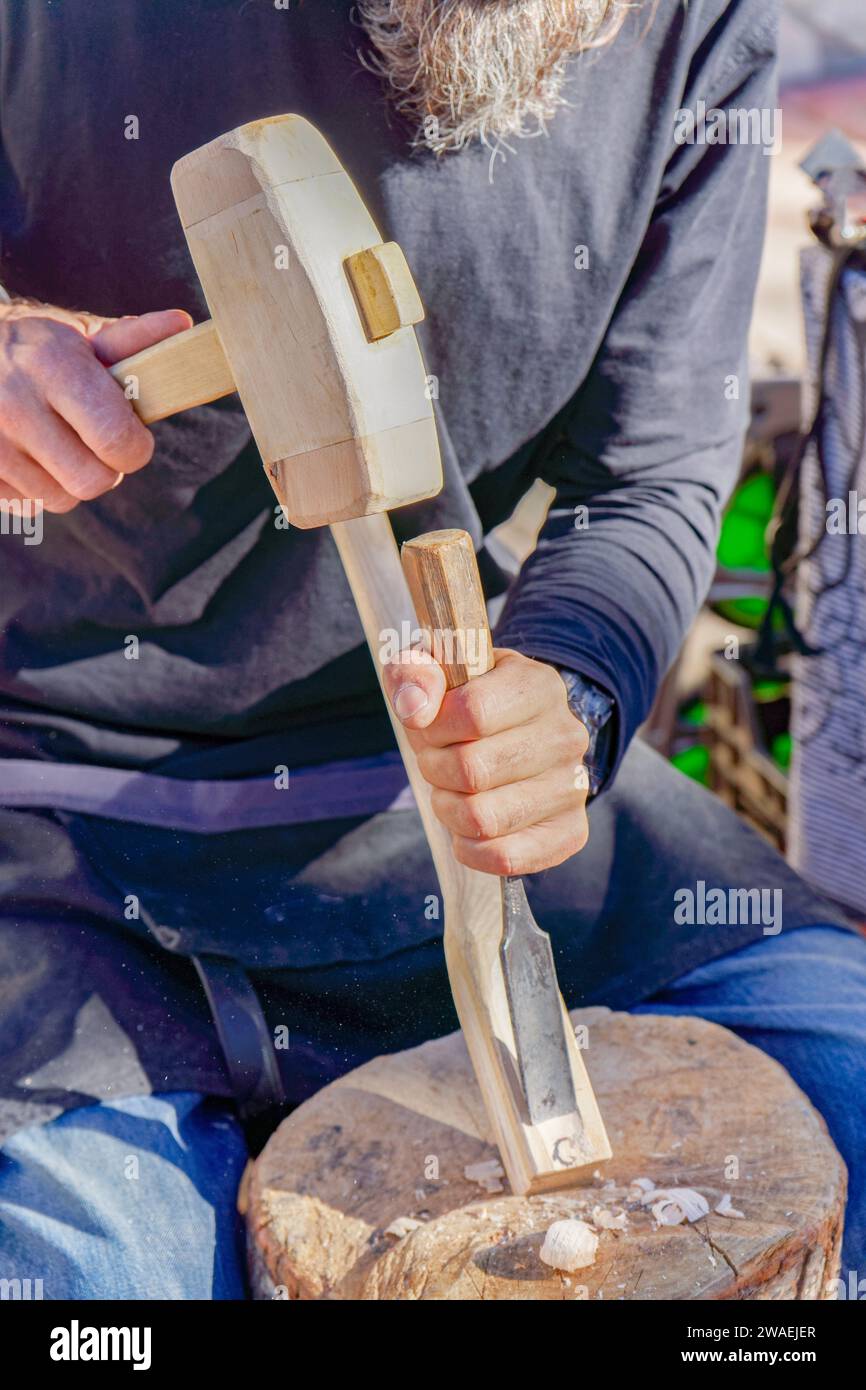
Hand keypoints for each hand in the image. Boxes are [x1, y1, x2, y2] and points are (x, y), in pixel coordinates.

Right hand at [0, 306, 191, 511]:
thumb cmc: (33, 349)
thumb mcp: (77, 336)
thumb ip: (130, 339)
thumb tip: (181, 324)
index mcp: (51, 366)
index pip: (116, 440)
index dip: (135, 447)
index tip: (131, 435)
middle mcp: (15, 406)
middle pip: (93, 481)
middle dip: (105, 467)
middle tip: (95, 443)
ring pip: (62, 499)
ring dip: (69, 480)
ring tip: (56, 444)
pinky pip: (29, 504)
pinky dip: (36, 488)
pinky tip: (28, 454)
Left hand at [383, 646, 589, 875]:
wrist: (511, 736)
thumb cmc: (465, 701)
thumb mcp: (435, 669)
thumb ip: (415, 673)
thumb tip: (415, 709)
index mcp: (539, 686)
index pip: (472, 714)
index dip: (432, 727)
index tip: (429, 726)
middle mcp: (566, 735)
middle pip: (473, 770)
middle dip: (435, 769)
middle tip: (437, 762)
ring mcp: (573, 786)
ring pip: (484, 818)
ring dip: (449, 809)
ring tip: (453, 792)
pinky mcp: (570, 832)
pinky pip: (508, 857)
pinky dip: (471, 849)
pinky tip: (467, 829)